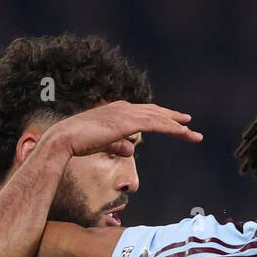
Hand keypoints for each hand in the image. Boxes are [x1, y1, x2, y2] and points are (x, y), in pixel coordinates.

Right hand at [41, 101, 202, 157]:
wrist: (64, 139)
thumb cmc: (79, 143)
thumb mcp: (104, 144)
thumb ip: (119, 144)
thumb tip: (132, 148)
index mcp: (117, 111)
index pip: (144, 113)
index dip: (160, 117)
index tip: (175, 122)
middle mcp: (123, 108)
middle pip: (154, 112)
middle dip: (173, 118)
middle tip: (189, 123)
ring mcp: (125, 113)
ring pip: (158, 118)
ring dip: (177, 125)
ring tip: (193, 133)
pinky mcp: (127, 122)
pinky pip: (155, 123)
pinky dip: (170, 127)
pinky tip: (182, 132)